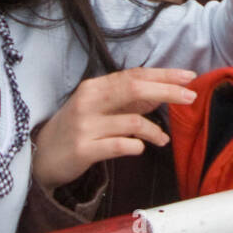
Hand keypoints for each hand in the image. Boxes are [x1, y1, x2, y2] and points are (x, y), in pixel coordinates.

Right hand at [33, 67, 198, 190]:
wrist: (41, 157)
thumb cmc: (76, 128)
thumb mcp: (99, 108)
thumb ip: (127, 100)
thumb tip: (161, 93)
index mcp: (94, 87)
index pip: (134, 75)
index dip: (163, 75)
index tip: (189, 76)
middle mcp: (89, 102)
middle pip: (135, 89)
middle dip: (167, 91)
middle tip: (190, 97)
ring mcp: (86, 125)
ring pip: (133, 121)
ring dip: (154, 131)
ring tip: (162, 139)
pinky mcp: (84, 149)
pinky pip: (120, 145)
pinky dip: (137, 146)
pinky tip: (141, 148)